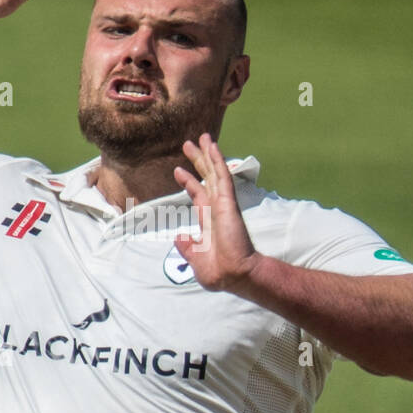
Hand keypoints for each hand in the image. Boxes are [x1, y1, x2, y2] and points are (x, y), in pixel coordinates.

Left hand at [172, 133, 258, 291]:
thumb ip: (186, 247)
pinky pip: (223, 177)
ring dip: (209, 154)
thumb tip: (179, 236)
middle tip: (188, 143)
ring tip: (202, 136)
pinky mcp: (228, 203)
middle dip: (198, 160)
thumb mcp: (195, 259)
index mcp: (208, 221)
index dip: (189, 181)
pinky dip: (218, 161)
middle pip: (206, 178)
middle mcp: (216, 209)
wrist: (234, 275)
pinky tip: (213, 146)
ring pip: (215, 172)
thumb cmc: (218, 272)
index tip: (179, 170)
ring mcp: (223, 204)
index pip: (198, 195)